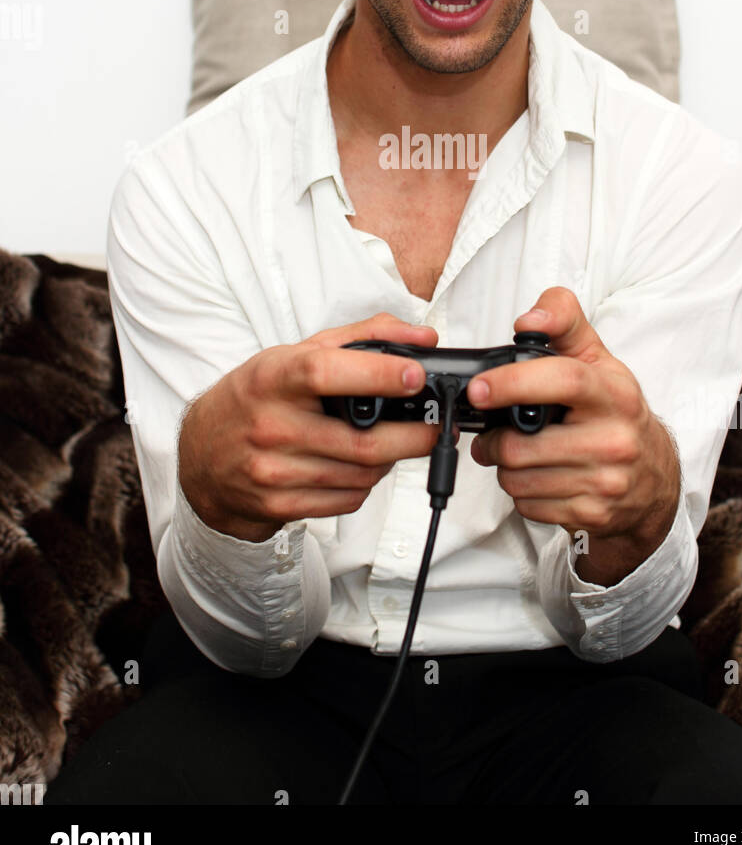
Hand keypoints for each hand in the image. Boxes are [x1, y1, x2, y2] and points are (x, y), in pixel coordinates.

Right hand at [178, 312, 440, 541]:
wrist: (201, 456)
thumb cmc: (256, 397)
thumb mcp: (296, 355)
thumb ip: (362, 338)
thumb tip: (423, 339)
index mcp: (273, 378)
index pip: (326, 372)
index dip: (378, 374)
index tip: (416, 375)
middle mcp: (270, 425)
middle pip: (361, 442)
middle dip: (413, 435)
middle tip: (437, 425)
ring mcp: (272, 471)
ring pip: (361, 475)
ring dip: (391, 460)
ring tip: (393, 441)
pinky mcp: (278, 506)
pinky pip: (346, 500)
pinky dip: (366, 483)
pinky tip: (360, 466)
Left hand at [467, 287, 680, 583]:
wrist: (654, 475)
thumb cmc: (615, 410)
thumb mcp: (597, 358)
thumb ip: (564, 322)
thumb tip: (529, 320)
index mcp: (613, 393)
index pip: (563, 379)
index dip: (513, 382)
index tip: (479, 389)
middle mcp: (614, 438)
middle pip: (523, 445)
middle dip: (493, 439)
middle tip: (493, 432)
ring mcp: (605, 481)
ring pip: (518, 479)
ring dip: (504, 467)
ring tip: (517, 453)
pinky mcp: (593, 514)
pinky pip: (529, 507)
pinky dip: (522, 494)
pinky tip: (539, 478)